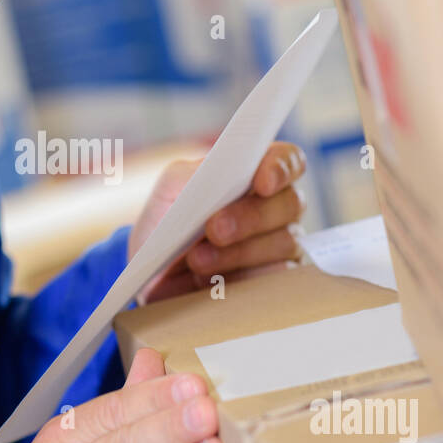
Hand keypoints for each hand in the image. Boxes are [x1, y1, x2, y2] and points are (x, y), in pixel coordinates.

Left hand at [129, 140, 307, 304]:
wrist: (152, 275)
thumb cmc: (168, 223)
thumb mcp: (171, 190)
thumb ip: (196, 174)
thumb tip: (219, 172)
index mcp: (256, 174)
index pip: (288, 160)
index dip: (281, 168)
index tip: (262, 182)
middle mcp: (277, 207)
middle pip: (291, 202)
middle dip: (251, 217)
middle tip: (214, 229)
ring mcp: (281, 245)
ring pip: (285, 243)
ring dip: (238, 253)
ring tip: (198, 261)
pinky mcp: (276, 281)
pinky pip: (278, 279)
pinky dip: (242, 280)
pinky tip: (213, 282)